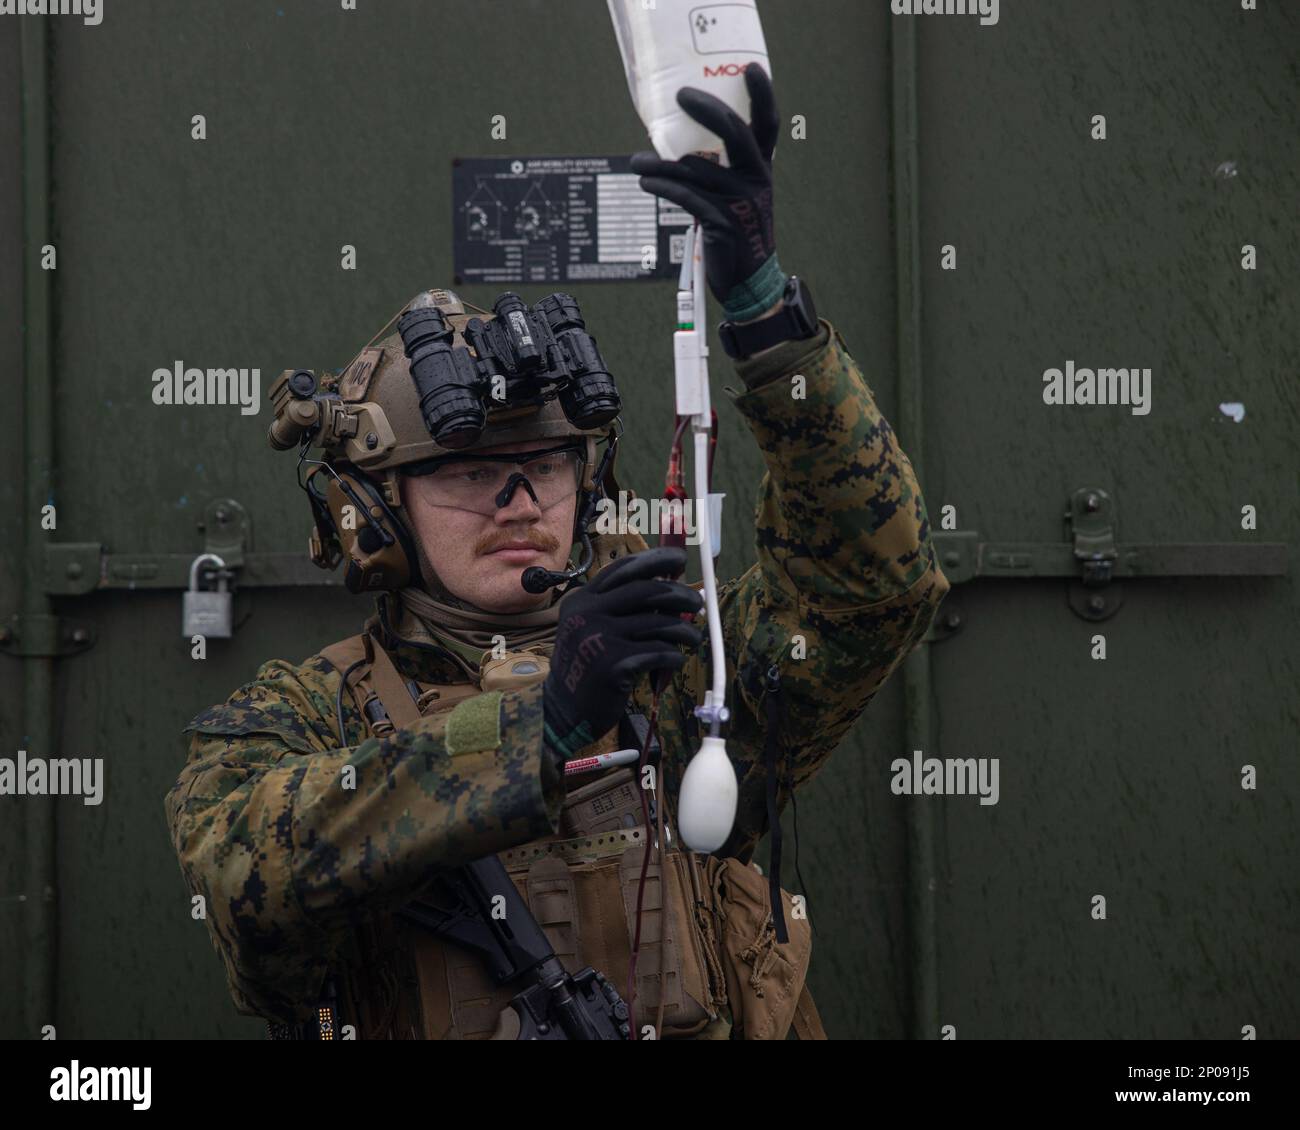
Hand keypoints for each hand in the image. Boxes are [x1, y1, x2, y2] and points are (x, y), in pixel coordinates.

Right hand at [542, 547, 703, 759]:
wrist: (564, 711)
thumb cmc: (588, 668)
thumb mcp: (593, 629)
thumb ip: (622, 608)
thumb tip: (673, 588)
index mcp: (582, 599)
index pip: (622, 569)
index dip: (655, 560)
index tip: (680, 559)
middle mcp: (587, 613)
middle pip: (646, 590)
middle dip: (680, 594)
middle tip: (698, 603)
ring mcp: (599, 637)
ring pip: (658, 623)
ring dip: (685, 630)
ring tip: (693, 638)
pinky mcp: (613, 664)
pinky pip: (659, 652)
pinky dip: (674, 656)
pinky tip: (676, 660)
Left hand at [630, 62, 781, 312]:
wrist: (749, 282)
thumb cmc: (735, 234)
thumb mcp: (735, 197)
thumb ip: (716, 171)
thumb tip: (673, 148)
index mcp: (761, 169)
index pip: (769, 125)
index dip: (763, 95)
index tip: (751, 68)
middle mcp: (756, 180)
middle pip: (734, 132)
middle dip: (705, 109)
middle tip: (680, 96)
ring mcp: (740, 202)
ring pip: (695, 169)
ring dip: (659, 164)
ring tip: (636, 163)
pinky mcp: (722, 224)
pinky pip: (686, 196)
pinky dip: (661, 187)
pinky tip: (645, 182)